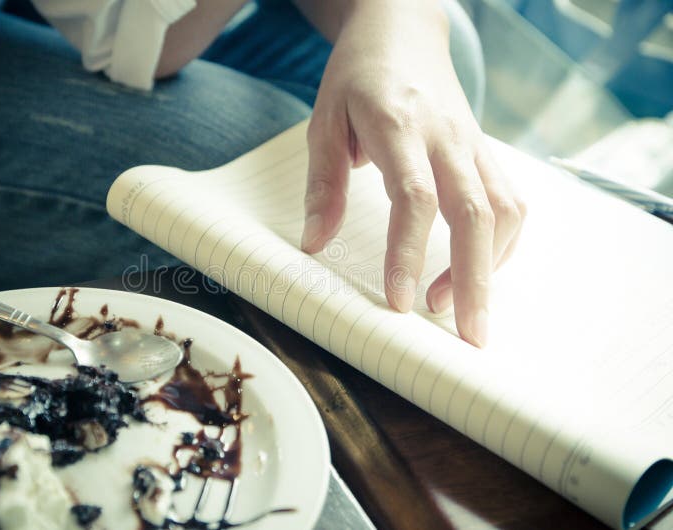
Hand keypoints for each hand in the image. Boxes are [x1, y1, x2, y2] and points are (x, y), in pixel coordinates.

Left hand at [299, 1, 525, 346]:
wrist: (403, 30)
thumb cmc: (358, 76)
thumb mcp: (324, 121)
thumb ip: (324, 184)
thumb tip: (314, 245)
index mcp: (399, 128)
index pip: (414, 199)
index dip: (409, 254)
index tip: (398, 304)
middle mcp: (446, 138)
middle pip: (475, 214)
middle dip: (475, 281)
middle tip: (469, 338)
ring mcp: (473, 143)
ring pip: (502, 210)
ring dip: (489, 267)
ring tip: (457, 310)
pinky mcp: (485, 150)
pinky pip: (509, 201)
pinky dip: (501, 243)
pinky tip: (477, 269)